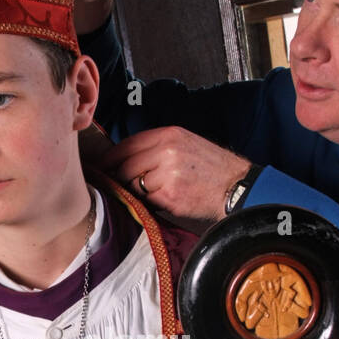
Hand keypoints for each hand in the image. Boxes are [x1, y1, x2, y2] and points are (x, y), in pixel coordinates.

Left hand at [98, 126, 250, 227]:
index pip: (127, 145)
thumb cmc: (211, 168)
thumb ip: (157, 147)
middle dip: (121, 178)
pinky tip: (166, 201)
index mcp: (169, 134)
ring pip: (134, 185)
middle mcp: (167, 151)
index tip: (102, 166)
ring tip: (156, 193)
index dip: (111, 157)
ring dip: (138, 192)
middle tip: (121, 185)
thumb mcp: (186, 144)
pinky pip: (147, 201)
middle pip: (125, 166)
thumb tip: (124, 159)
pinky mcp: (170, 196)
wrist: (236, 187)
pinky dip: (151, 203)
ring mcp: (168, 173)